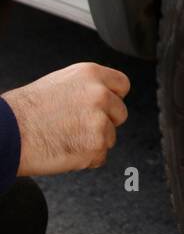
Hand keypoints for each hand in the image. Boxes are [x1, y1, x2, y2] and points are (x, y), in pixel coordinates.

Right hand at [2, 63, 131, 175]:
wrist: (9, 132)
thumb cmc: (27, 110)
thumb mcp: (61, 82)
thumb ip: (88, 87)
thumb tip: (106, 96)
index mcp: (91, 74)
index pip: (122, 85)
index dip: (113, 98)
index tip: (103, 107)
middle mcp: (100, 94)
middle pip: (120, 113)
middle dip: (104, 122)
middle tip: (77, 126)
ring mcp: (100, 120)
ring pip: (110, 137)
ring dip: (93, 142)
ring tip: (65, 137)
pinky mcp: (96, 145)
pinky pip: (100, 157)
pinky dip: (85, 159)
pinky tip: (65, 149)